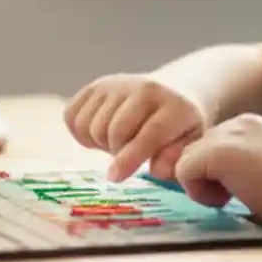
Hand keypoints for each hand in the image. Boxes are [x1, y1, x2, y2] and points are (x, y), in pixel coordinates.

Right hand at [64, 73, 208, 181]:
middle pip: (113, 131)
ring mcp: (116, 83)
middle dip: (115, 152)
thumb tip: (157, 170)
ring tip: (117, 143)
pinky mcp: (95, 85)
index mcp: (173, 106)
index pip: (148, 134)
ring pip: (89, 125)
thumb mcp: (189, 145)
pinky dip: (80, 133)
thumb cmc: (179, 126)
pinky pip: (72, 116)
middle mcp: (143, 87)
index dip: (129, 159)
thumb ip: (175, 159)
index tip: (116, 178)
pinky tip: (100, 134)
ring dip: (99, 143)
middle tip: (126, 154)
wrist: (171, 91)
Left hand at [175, 113, 261, 225]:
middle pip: (197, 150)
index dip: (217, 172)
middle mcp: (237, 123)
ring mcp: (226, 134)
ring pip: (187, 160)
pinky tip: (224, 200)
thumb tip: (220, 183)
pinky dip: (197, 191)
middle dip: (206, 177)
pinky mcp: (216, 152)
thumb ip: (245, 166)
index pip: (214, 145)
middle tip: (230, 197)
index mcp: (252, 125)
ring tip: (228, 198)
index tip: (237, 189)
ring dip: (201, 185)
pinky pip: (183, 171)